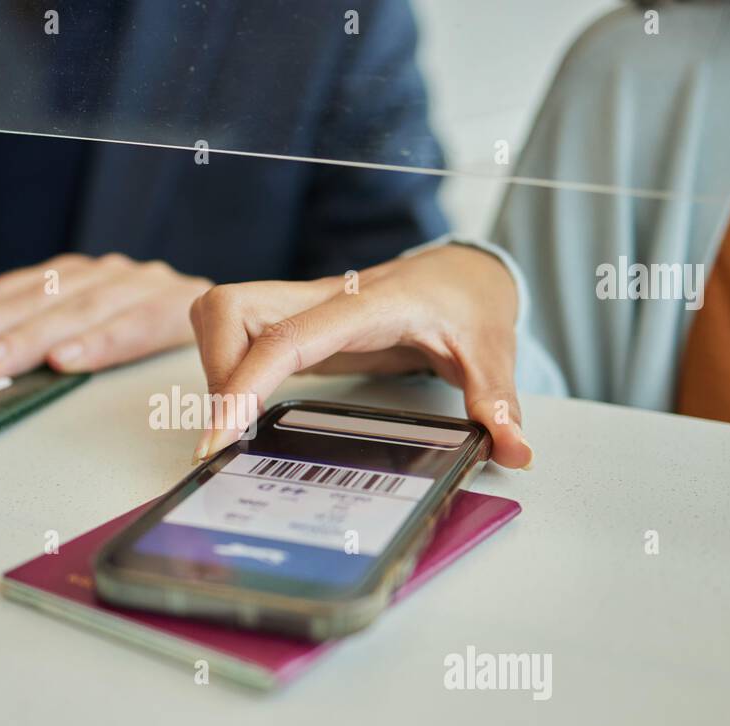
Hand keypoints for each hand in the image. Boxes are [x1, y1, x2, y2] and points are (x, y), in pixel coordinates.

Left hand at [0, 253, 211, 375]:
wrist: (240, 320)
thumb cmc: (152, 332)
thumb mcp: (92, 330)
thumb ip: (40, 341)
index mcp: (73, 276)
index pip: (3, 293)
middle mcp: (102, 273)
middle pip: (29, 301)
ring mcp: (137, 285)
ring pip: (70, 310)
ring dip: (25, 341)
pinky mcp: (173, 305)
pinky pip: (132, 327)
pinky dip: (100, 343)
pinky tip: (68, 362)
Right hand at [188, 244, 532, 467]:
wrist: (461, 271)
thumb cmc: (468, 304)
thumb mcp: (492, 350)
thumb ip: (498, 400)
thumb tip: (515, 450)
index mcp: (365, 306)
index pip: (284, 338)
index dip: (242, 385)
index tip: (219, 437)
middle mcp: (320, 299)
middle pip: (227, 309)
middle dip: (214, 371)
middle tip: (232, 431)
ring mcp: (299, 307)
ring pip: (219, 313)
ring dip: (213, 368)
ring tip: (236, 422)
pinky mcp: (290, 322)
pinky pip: (234, 332)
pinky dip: (225, 369)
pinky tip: (243, 410)